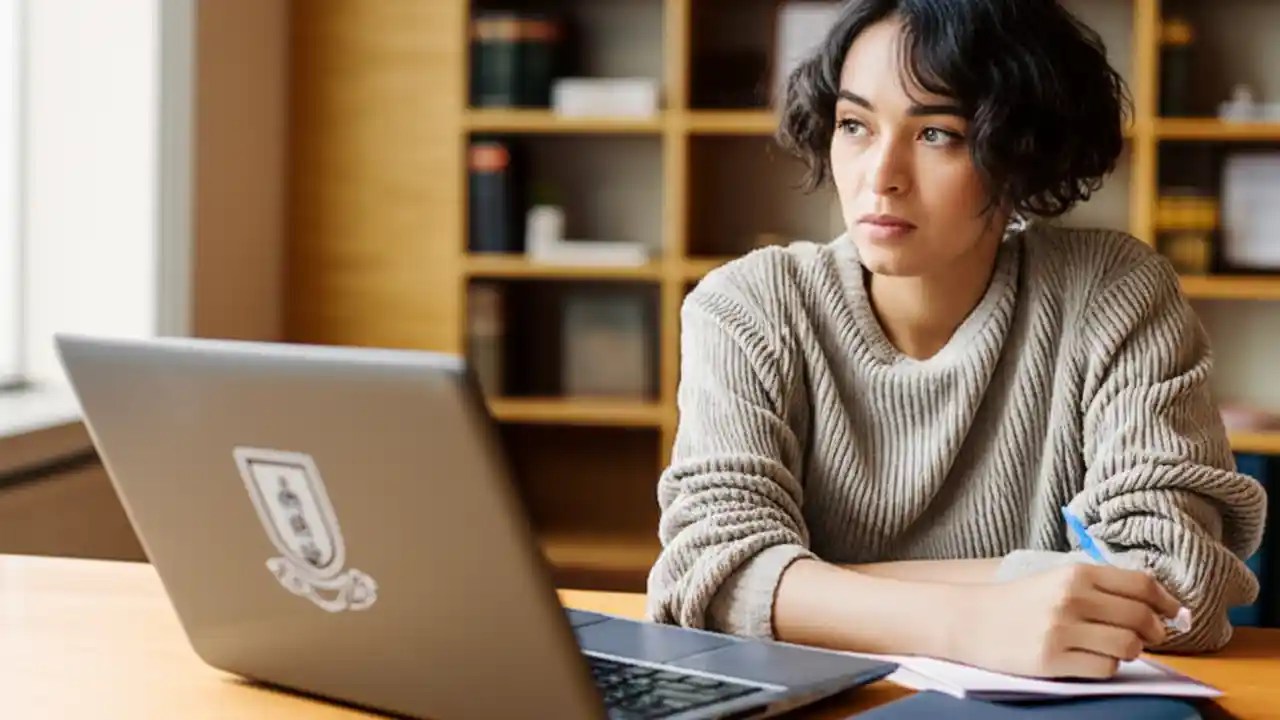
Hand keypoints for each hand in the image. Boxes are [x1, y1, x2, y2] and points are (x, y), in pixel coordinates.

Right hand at [953, 563, 1182, 678]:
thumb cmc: (1018, 601)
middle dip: (1155, 631)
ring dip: (1130, 650)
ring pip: (1128, 646)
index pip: (1141, 584)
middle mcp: (1071, 598)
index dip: (1167, 601)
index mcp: (1075, 573)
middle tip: (1151, 636)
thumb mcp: (1056, 580)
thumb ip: (1100, 587)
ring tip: (1114, 647)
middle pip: (1141, 617)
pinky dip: (1107, 667)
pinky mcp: (1051, 660)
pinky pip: (1105, 669)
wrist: (969, 619)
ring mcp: (1061, 630)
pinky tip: (1091, 660)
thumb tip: (1158, 605)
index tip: (1176, 613)